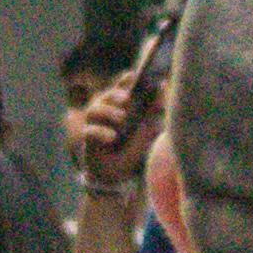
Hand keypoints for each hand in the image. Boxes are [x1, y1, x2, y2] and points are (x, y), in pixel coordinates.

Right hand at [65, 72, 152, 200]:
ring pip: (93, 110)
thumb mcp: (148, 129)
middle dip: (114, 94)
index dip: (124, 81)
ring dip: (107, 111)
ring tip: (121, 118)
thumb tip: (164, 85)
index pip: (120, 89)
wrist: (118, 176)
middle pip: (104, 96)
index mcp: (120, 108)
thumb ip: (154, 109)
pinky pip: (89, 131)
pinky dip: (101, 132)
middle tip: (126, 98)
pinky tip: (111, 137)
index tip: (132, 76)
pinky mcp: (88, 140)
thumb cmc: (132, 150)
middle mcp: (105, 114)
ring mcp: (95, 125)